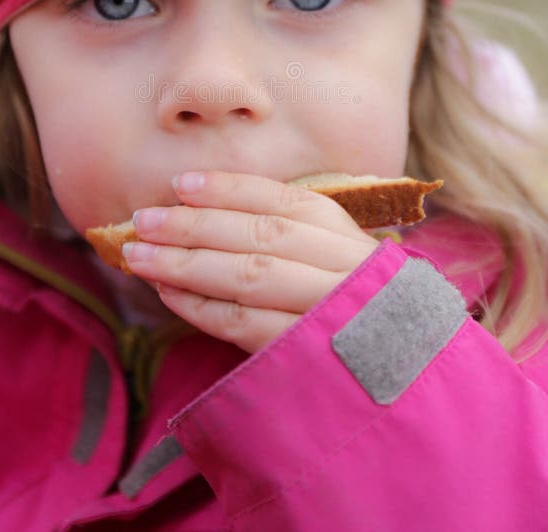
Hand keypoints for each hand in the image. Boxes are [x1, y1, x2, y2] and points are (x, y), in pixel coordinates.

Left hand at [125, 170, 378, 353]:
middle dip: (194, 226)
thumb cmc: (355, 302)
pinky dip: (202, 308)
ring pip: (248, 277)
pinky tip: (170, 295)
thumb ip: (289, 234)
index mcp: (343, 232)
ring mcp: (328, 310)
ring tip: (140, 256)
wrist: (409, 367)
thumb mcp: (336, 256)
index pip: (280, 200)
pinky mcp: (308, 353)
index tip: (180, 184)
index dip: (228, 190)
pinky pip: (246, 325)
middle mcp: (339, 265)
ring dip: (187, 264)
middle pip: (258, 235)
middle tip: (142, 220)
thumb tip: (208, 210)